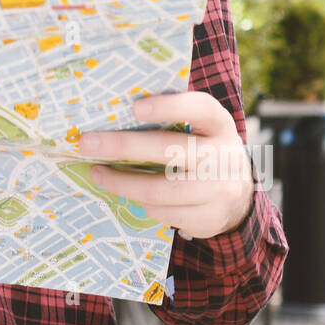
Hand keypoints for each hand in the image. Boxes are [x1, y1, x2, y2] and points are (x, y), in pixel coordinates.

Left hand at [76, 91, 254, 240]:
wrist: (237, 194)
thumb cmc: (202, 150)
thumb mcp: (198, 129)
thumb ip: (170, 120)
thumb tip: (112, 115)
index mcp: (219, 124)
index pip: (199, 108)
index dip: (169, 107)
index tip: (135, 108)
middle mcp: (225, 155)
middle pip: (169, 149)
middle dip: (122, 146)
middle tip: (87, 144)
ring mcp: (221, 189)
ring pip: (161, 188)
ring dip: (122, 182)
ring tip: (97, 174)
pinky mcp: (212, 218)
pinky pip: (167, 213)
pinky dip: (143, 204)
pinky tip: (128, 195)